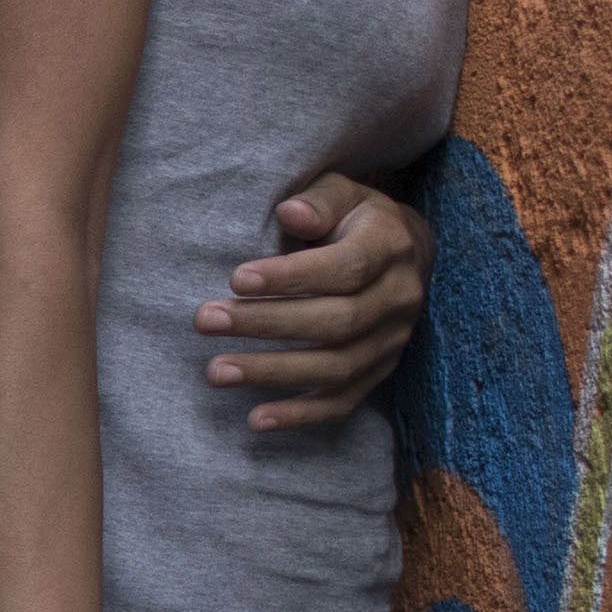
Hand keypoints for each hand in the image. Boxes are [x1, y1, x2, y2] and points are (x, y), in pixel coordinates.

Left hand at [203, 172, 426, 431]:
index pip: (346, 268)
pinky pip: (343, 402)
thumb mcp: (342, 192)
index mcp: (390, 247)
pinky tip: (255, 420)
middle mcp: (399, 298)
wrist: (405, 250)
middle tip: (206, 321)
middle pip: (336, 321)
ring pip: (336, 367)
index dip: (292, 277)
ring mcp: (392, 341)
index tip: (236, 278)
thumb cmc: (354, 217)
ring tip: (216, 371)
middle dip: (267, 324)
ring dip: (273, 372)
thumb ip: (318, 201)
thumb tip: (291, 213)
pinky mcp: (379, 372)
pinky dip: (301, 415)